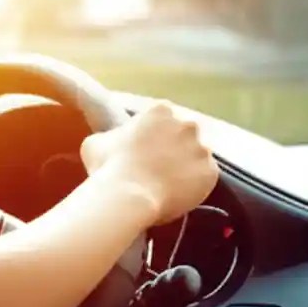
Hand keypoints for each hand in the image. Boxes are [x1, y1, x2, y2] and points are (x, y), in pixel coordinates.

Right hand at [79, 101, 218, 225]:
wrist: (128, 195)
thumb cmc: (108, 166)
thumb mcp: (97, 142)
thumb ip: (111, 136)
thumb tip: (112, 141)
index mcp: (161, 110)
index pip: (163, 118)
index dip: (154, 134)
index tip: (146, 148)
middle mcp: (187, 124)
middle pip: (185, 134)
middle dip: (175, 147)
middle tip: (158, 167)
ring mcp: (202, 148)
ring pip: (197, 156)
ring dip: (186, 166)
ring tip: (169, 184)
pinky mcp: (211, 172)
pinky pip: (205, 177)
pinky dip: (195, 185)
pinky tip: (178, 194)